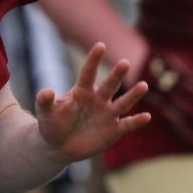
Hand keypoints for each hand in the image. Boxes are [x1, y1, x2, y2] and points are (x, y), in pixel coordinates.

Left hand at [34, 42, 150, 161]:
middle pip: (109, 85)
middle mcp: (98, 99)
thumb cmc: (52, 125)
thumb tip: (47, 91)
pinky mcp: (113, 130)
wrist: (58, 146)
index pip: (88, 73)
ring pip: (123, 103)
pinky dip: (136, 121)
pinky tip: (147, 116)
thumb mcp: (45, 113)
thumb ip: (45, 101)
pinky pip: (126, 125)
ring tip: (143, 86)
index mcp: (82, 91)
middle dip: (116, 75)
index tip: (100, 46)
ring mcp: (107, 114)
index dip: (93, 60)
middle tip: (124, 62)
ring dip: (133, 95)